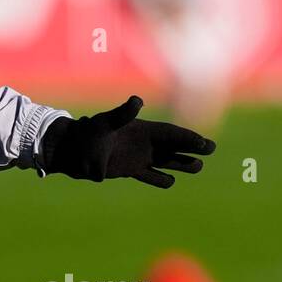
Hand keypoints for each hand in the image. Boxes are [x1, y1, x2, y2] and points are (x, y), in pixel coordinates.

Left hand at [39, 96, 214, 188]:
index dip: (187, 137)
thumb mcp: (106, 122)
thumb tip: (137, 100)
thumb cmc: (87, 133)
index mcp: (141, 129)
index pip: (170, 133)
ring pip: (166, 160)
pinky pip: (149, 175)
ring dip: (181, 163)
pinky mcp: (129, 169)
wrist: (71, 150)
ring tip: (198, 166)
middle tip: (210, 149)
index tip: (204, 143)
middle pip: (173, 145)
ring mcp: (137, 157)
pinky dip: (160, 179)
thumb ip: (123, 113)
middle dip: (191, 148)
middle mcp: (143, 143)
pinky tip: (171, 181)